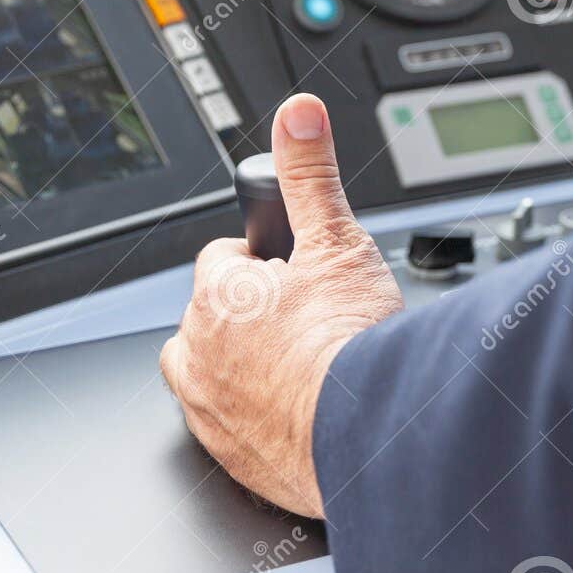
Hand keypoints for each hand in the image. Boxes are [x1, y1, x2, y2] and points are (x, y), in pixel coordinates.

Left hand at [160, 94, 403, 517]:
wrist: (374, 440)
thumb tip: (296, 114)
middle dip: (253, 314)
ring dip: (242, 364)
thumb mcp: (339, 240)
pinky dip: (255, 415)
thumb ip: (311, 174)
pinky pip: (229, 425)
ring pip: (210, 372)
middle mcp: (198, 355)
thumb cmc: (354, 346)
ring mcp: (210, 412)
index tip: (293, 273)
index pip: (222, 260)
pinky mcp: (230, 458)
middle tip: (309, 319)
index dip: (264, 261)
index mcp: (218, 297)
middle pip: (212, 316)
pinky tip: (298, 410)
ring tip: (299, 363)